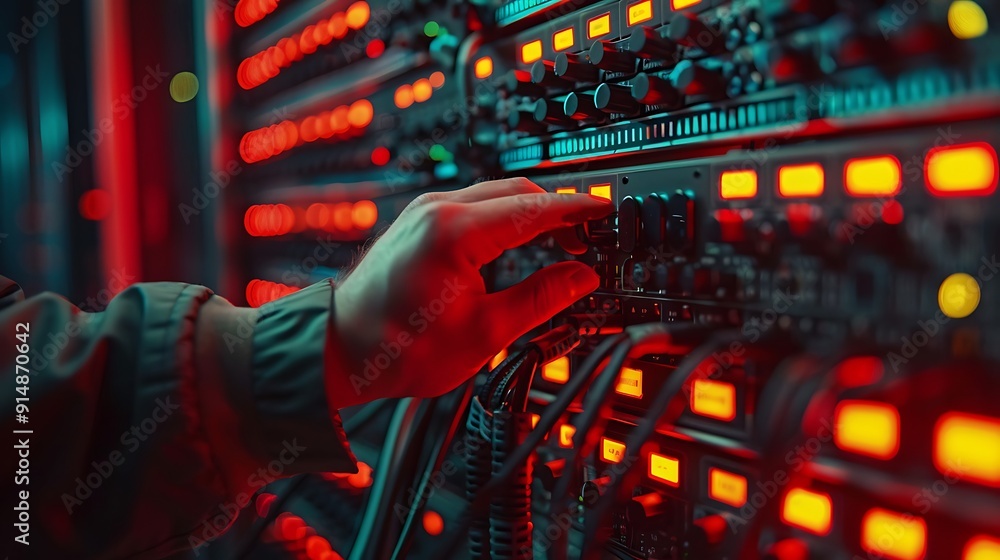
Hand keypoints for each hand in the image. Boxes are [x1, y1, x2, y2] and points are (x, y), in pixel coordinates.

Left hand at [325, 178, 612, 407]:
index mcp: (455, 232)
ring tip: (565, 241)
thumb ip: (541, 300)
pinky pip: (477, 204)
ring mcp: (426, 211)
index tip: (606, 213)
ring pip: (498, 195)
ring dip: (534, 212)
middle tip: (591, 237)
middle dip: (560, 209)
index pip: (535, 208)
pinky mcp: (421, 221)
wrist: (341, 347)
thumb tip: (581, 278)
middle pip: (519, 192)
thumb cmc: (398, 348)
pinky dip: (508, 217)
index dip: (578, 210)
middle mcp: (438, 209)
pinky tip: (524, 239)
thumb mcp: (484, 333)